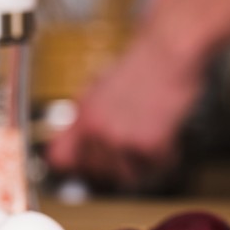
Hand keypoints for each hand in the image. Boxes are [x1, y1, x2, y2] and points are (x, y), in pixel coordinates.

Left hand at [45, 37, 202, 190]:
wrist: (169, 53)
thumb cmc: (142, 65)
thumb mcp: (99, 89)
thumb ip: (86, 118)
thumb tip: (73, 142)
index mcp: (83, 116)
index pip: (60, 159)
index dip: (77, 162)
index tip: (90, 163)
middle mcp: (98, 130)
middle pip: (97, 172)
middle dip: (116, 164)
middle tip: (132, 151)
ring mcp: (123, 139)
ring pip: (127, 175)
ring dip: (142, 164)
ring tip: (151, 145)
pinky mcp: (150, 144)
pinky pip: (157, 166)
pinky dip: (166, 155)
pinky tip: (169, 138)